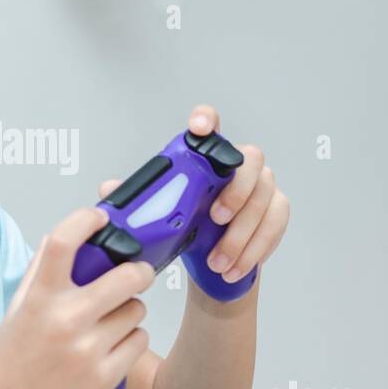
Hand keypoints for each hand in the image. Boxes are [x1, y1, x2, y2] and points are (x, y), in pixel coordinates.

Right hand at [0, 206, 154, 388]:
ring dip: (130, 311)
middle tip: (138, 274)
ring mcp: (87, 350)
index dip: (86, 221)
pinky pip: (139, 340)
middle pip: (126, 277)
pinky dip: (131, 340)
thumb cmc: (10, 358)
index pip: (64, 243)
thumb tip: (58, 239)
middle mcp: (65, 320)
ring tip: (111, 322)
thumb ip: (39, 272)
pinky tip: (112, 346)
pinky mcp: (105, 376)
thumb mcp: (18, 309)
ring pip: (137, 311)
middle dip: (138, 272)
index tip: (99, 218)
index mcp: (40, 298)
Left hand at [97, 104, 289, 285]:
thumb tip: (109, 189)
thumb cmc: (188, 231)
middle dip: (235, 192)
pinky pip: (274, 225)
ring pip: (263, 200)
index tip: (198, 129)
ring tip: (218, 261)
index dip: (207, 120)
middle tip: (215, 219)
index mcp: (209, 158)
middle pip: (250, 161)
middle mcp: (241, 165)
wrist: (212, 264)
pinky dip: (254, 250)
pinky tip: (233, 267)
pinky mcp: (277, 210)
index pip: (210, 125)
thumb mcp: (163, 216)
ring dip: (240, 235)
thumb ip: (140, 201)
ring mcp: (264, 186)